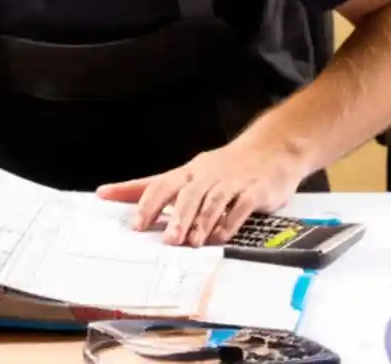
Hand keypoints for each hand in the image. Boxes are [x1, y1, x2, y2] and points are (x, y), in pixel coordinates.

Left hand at [95, 141, 307, 246]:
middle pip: (187, 194)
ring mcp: (232, 181)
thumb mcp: (192, 173)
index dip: (147, 204)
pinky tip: (220, 235)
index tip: (134, 224)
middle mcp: (208, 175)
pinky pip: (240, 206)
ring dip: (201, 222)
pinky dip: (229, 222)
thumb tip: (117, 198)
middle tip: (168, 239)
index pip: (161, 185)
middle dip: (177, 217)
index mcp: (190, 172)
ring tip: (192, 241)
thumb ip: (159, 188)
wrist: (272, 148)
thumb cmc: (226, 166)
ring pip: (212, 200)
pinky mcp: (255, 190)